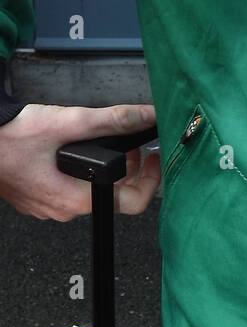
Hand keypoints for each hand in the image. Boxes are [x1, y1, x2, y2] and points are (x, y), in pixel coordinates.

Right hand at [0, 102, 160, 219]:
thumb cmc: (12, 138)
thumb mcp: (70, 121)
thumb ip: (112, 119)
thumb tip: (145, 116)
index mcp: (76, 199)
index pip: (134, 204)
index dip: (152, 179)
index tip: (154, 157)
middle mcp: (62, 210)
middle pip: (114, 196)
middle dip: (130, 168)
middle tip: (132, 144)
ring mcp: (48, 205)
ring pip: (91, 191)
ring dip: (106, 168)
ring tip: (107, 142)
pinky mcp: (37, 196)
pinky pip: (70, 188)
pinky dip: (83, 170)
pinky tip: (77, 148)